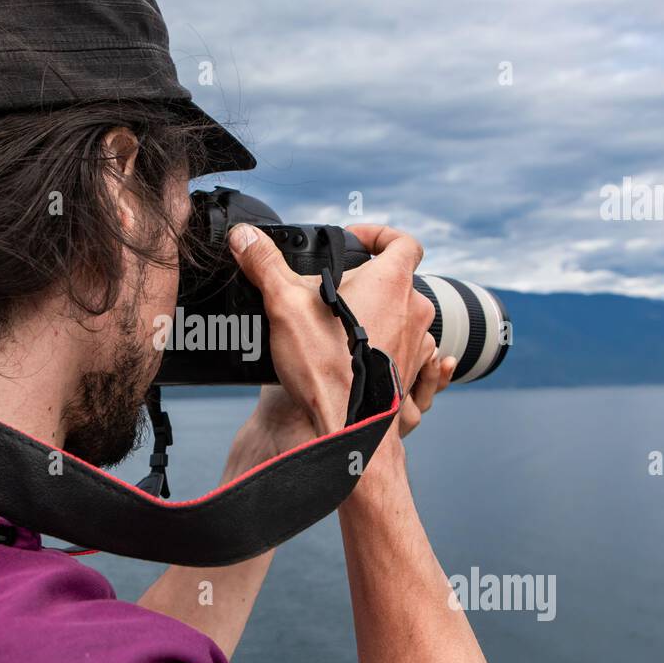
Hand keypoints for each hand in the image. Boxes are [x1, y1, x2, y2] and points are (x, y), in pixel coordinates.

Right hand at [224, 222, 454, 456]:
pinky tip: (354, 354)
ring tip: (339, 327)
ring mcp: (419, 343)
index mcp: (392, 281)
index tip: (356, 243)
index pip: (402, 241)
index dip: (379, 235)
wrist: (349, 427)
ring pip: (401, 315)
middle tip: (331, 294)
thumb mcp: (284, 306)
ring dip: (377, 315)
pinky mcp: (411, 371)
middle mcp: (415, 309)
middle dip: (365, 282)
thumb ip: (265, 264)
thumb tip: (244, 236)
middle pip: (396, 280)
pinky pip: (405, 347)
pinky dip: (385, 345)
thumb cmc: (325, 367)